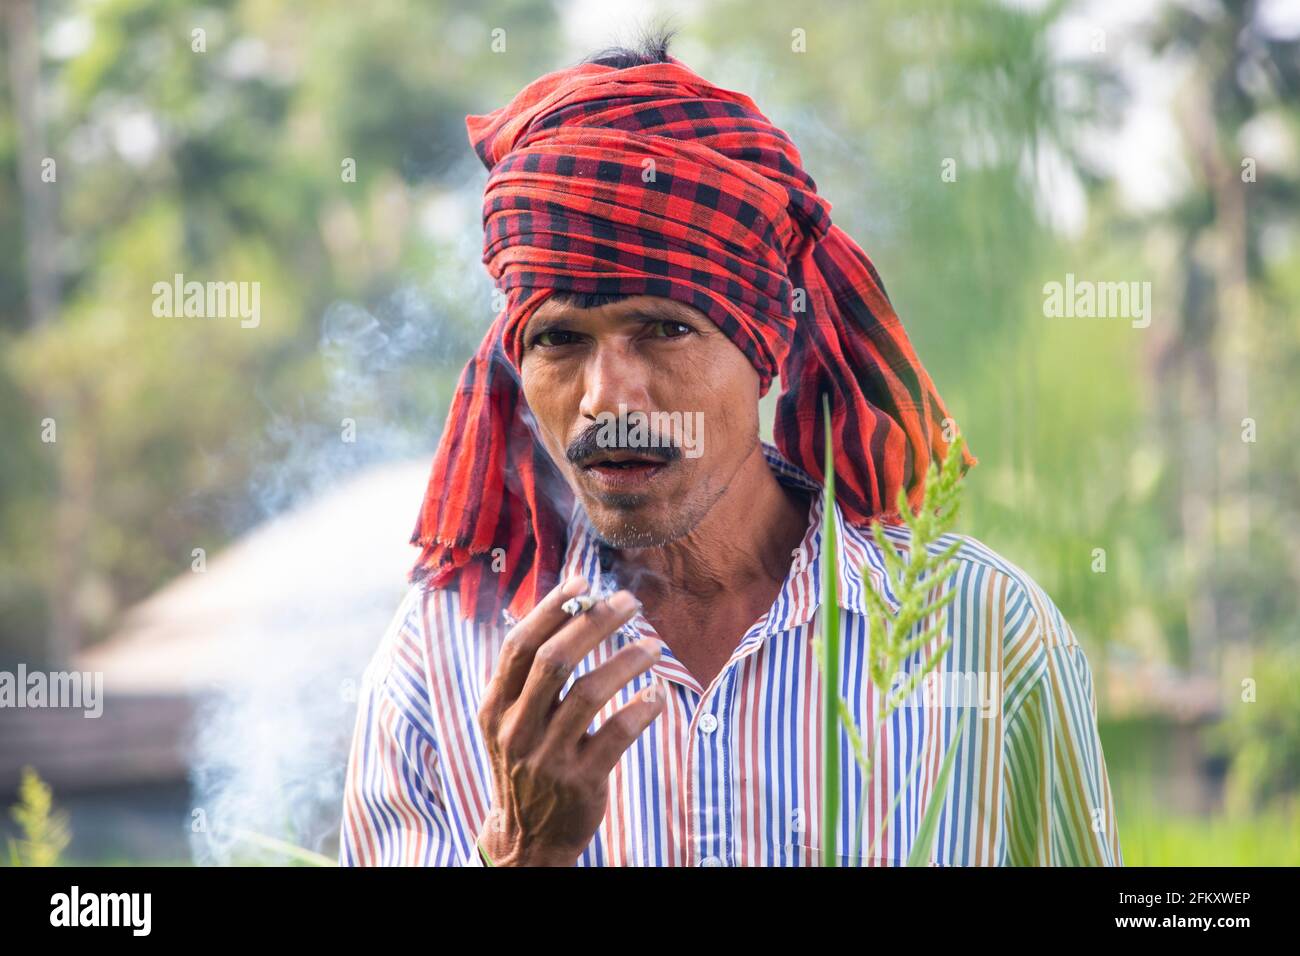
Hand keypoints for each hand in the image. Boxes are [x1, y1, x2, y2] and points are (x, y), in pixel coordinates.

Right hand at [475, 575, 664, 865]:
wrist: (527, 837)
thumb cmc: (527, 762)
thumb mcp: (510, 721)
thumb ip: (530, 676)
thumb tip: (566, 608)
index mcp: (495, 707)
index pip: (519, 645)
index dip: (551, 609)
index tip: (583, 582)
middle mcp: (516, 730)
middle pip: (555, 661)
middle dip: (595, 623)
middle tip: (628, 603)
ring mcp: (547, 757)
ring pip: (589, 693)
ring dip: (626, 661)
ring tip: (653, 645)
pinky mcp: (581, 781)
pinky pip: (618, 732)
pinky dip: (642, 707)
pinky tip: (657, 692)